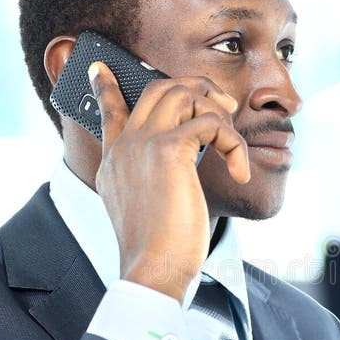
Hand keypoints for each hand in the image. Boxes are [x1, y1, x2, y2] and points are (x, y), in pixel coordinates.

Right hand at [89, 62, 249, 302]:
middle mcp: (124, 146)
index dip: (106, 88)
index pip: (108, 112)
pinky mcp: (168, 150)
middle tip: (225, 107)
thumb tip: (180, 165)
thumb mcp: (145, 210)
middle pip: (158, 89)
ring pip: (183, 93)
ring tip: (233, 144)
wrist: (153, 269)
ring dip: (218, 112)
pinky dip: (233, 143)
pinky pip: (210, 122)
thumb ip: (151, 180)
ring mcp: (142, 144)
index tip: (101, 69)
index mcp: (113, 162)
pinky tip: (238, 172)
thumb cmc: (158, 251)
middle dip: (197, 89)